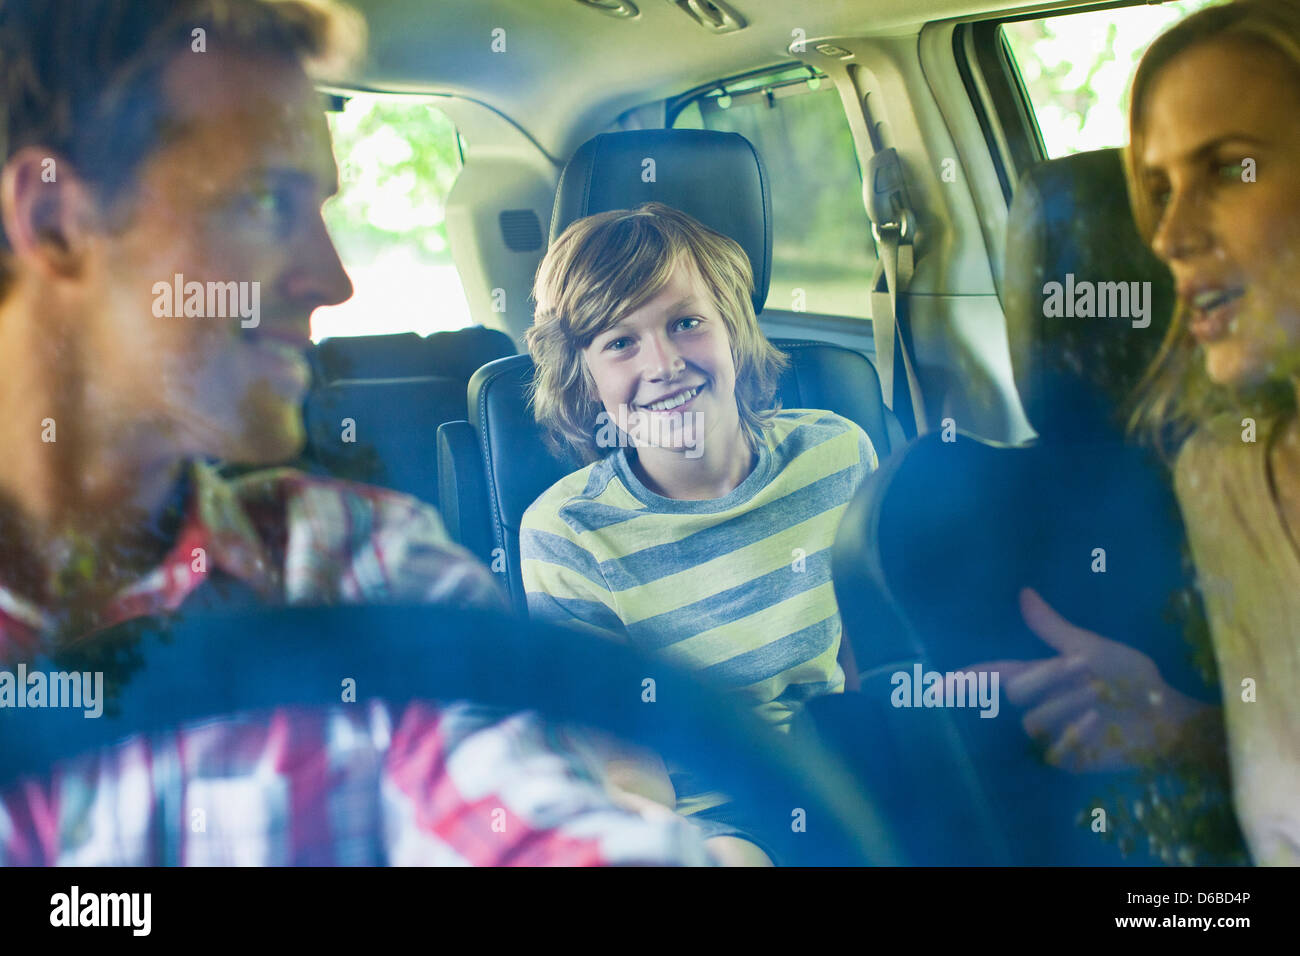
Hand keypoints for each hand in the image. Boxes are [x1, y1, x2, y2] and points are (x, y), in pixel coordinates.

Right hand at [972, 588, 1206, 771]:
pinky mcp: (1070, 759)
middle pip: (1018, 693)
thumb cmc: (1131, 678)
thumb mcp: (1092, 647)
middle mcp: (1041, 704)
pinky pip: (1056, 750)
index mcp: (1040, 675)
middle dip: (1049, 679)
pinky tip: (1096, 722)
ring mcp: (1052, 734)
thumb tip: (1024, 593)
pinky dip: (1075, 733)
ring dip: (1067, 705)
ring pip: (1036, 721)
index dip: (966, 679)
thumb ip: (1053, 628)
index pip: (993, 676)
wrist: (1166, 715)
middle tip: (1085, 669)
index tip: (937, 683)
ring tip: (1101, 698)